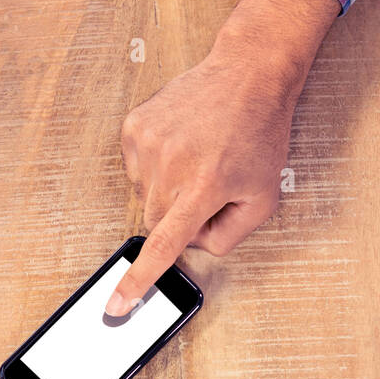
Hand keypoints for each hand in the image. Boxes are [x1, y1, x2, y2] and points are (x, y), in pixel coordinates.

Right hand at [106, 0, 339, 314]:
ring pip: (145, 195)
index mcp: (206, 186)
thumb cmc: (259, 134)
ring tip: (196, 157)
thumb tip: (191, 246)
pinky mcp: (134, 128)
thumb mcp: (263, 197)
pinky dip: (156, 164)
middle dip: (178, 216)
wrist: (247, 74)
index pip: (165, 244)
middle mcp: (172, 165)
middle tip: (206, 186)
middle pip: (156, 222)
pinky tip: (180, 144)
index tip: (116, 305)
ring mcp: (149, 144)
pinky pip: (136, 167)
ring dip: (167, 189)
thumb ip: (228, 237)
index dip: (139, 279)